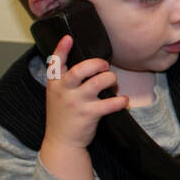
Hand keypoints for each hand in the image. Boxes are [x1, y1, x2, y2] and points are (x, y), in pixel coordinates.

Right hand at [42, 34, 130, 149]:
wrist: (62, 142)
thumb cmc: (63, 115)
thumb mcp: (56, 94)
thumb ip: (65, 79)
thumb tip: (88, 63)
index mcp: (55, 84)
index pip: (55, 63)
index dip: (61, 49)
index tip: (68, 38)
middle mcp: (64, 92)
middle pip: (79, 70)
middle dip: (95, 64)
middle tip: (104, 65)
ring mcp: (76, 103)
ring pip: (97, 83)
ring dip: (110, 79)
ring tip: (112, 82)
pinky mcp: (89, 115)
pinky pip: (110, 104)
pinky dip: (121, 101)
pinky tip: (124, 100)